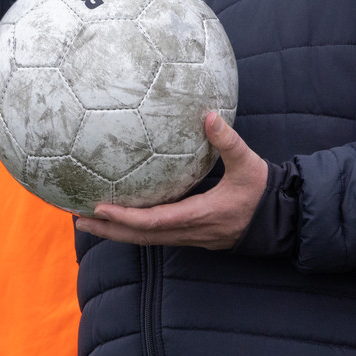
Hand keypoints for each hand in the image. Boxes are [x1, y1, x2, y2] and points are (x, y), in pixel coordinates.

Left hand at [74, 112, 267, 248]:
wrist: (279, 220)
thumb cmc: (262, 191)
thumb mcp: (248, 164)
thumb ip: (228, 141)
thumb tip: (208, 115)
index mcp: (200, 215)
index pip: (155, 221)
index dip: (126, 217)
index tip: (100, 206)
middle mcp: (189, 231)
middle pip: (140, 236)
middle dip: (108, 229)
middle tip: (77, 216)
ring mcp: (188, 236)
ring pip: (145, 239)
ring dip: (115, 232)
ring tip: (87, 219)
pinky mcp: (190, 235)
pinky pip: (154, 235)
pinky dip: (132, 229)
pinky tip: (117, 218)